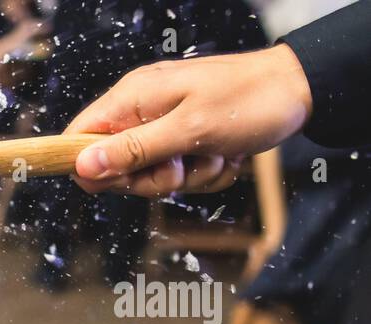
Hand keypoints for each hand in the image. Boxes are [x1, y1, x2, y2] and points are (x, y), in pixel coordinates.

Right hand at [65, 44, 313, 197]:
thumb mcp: (188, 130)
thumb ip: (133, 150)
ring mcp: (164, 128)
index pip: (79, 139)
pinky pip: (181, 176)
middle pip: (116, 168)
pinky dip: (205, 173)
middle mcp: (141, 112)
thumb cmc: (248, 101)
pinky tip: (224, 154)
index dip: (91, 167)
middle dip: (153, 178)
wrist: (301, 89)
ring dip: (187, 177)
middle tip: (182, 164)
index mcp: (132, 99)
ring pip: (152, 178)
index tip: (126, 178)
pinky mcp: (185, 141)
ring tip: (214, 153)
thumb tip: (82, 167)